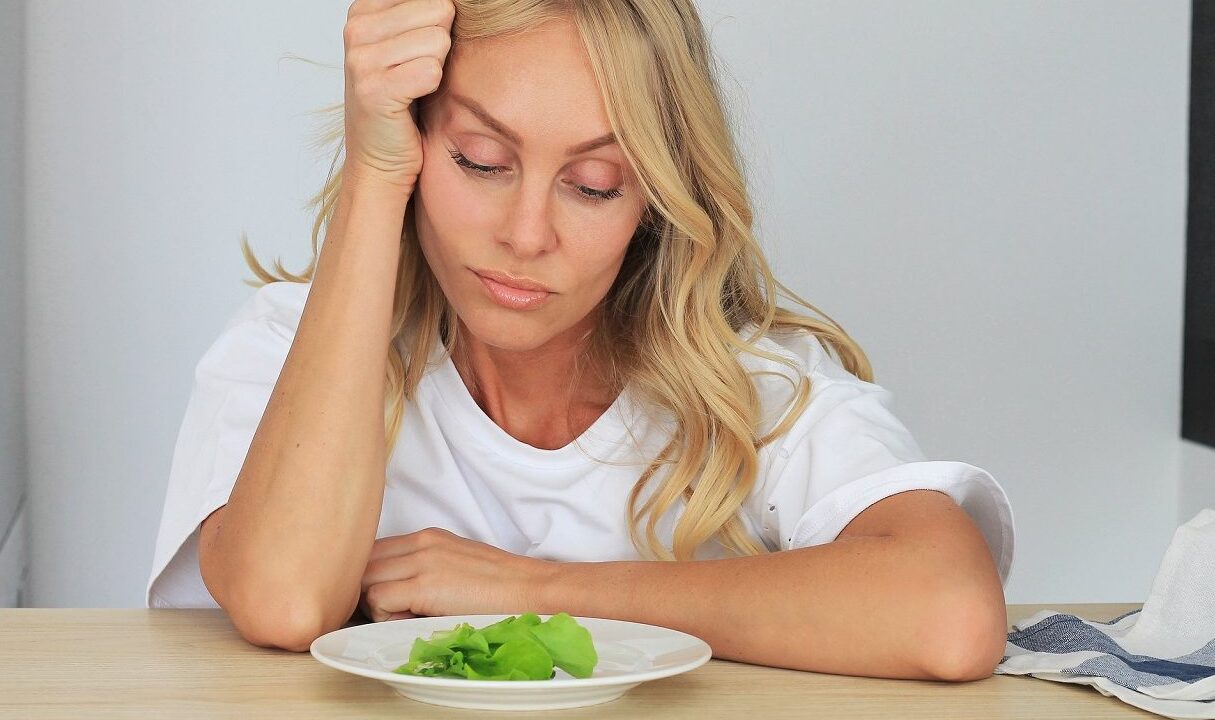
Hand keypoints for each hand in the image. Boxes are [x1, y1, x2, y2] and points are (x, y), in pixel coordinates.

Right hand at [342, 0, 454, 189]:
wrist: (381, 160)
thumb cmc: (403, 103)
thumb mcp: (409, 46)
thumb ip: (426, 14)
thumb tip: (452, 3)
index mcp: (364, 10)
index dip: (439, 26)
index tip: (418, 54)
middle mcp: (356, 28)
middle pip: (439, 11)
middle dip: (441, 46)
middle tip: (418, 74)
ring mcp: (361, 59)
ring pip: (438, 40)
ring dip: (437, 69)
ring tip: (414, 87)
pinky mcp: (374, 89)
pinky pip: (432, 70)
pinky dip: (432, 89)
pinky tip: (413, 100)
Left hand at [358, 527, 558, 621]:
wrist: (531, 589)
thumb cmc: (500, 588)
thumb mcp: (456, 566)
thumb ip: (423, 570)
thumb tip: (390, 594)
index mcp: (428, 537)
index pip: (373, 550)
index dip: (371, 577)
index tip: (385, 599)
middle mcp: (422, 542)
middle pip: (363, 563)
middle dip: (367, 590)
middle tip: (391, 612)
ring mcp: (422, 561)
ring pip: (365, 580)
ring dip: (376, 605)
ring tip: (406, 617)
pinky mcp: (424, 584)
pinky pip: (378, 599)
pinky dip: (386, 616)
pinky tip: (412, 621)